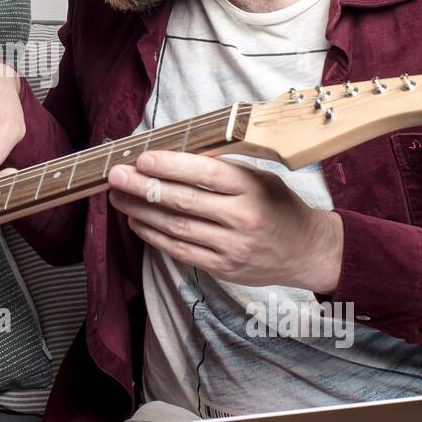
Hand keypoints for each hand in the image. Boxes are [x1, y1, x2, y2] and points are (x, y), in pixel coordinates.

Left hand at [106, 151, 343, 293]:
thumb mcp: (260, 177)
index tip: (143, 157)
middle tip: (116, 176)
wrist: (305, 250)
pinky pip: (181, 250)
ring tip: (118, 198)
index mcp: (253, 188)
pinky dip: (154, 236)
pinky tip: (137, 222)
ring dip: (142, 212)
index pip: (206, 173)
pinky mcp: (223, 268)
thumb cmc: (277, 206)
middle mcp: (242, 218)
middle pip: (185, 201)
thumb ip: (224, 168)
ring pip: (177, 227)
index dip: (171, 165)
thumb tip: (175, 154)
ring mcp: (232, 246)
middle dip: (144, 187)